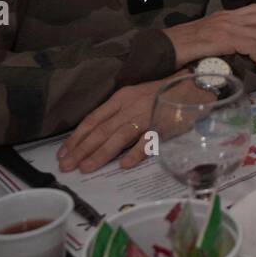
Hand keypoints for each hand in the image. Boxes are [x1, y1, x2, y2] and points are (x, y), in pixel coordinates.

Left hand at [57, 70, 186, 172]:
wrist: (192, 88)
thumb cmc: (161, 95)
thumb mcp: (134, 98)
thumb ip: (117, 114)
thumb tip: (96, 136)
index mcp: (120, 99)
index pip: (92, 119)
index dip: (76, 137)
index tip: (63, 153)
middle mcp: (130, 107)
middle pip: (101, 130)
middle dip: (81, 149)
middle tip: (66, 166)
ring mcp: (146, 117)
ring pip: (118, 137)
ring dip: (101, 154)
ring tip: (86, 168)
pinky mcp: (163, 126)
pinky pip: (147, 142)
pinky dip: (135, 153)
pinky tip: (124, 165)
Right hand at [164, 4, 255, 73]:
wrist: (165, 47)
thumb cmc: (182, 46)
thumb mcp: (207, 36)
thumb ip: (223, 37)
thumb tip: (239, 49)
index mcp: (225, 15)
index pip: (255, 8)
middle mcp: (228, 18)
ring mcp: (226, 27)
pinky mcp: (224, 39)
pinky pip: (252, 45)